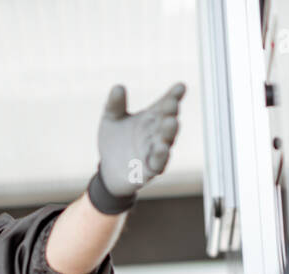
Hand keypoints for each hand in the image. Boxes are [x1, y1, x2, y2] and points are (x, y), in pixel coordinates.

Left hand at [97, 82, 185, 197]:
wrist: (108, 170)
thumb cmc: (114, 141)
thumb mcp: (111, 119)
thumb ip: (114, 105)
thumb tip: (117, 87)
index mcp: (151, 118)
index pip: (165, 104)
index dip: (173, 96)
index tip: (180, 87)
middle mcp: (157, 133)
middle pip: (167, 121)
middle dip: (170, 112)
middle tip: (172, 103)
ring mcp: (155, 151)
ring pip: (167, 141)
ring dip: (170, 132)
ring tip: (171, 122)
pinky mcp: (150, 170)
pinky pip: (159, 163)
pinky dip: (161, 156)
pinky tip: (162, 148)